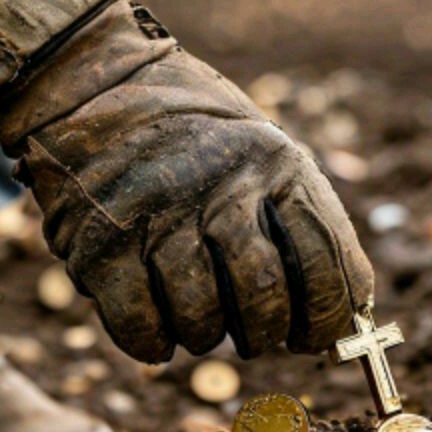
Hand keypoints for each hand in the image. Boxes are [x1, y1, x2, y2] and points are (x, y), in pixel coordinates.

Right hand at [0, 0, 373, 362]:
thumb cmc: (202, 140)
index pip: (324, 257)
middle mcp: (219, 184)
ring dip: (208, 336)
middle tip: (259, 336)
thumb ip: (302, 227)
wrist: (97, 87)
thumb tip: (334, 328)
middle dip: (267, 332)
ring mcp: (156, 213)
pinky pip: (139, 323)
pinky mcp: (99, 242)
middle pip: (263, 293)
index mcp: (275, 163)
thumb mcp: (265, 156)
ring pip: (201, 317)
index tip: (319, 339)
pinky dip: (154, 343)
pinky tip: (161, 335)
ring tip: (204, 323)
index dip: (329, 314)